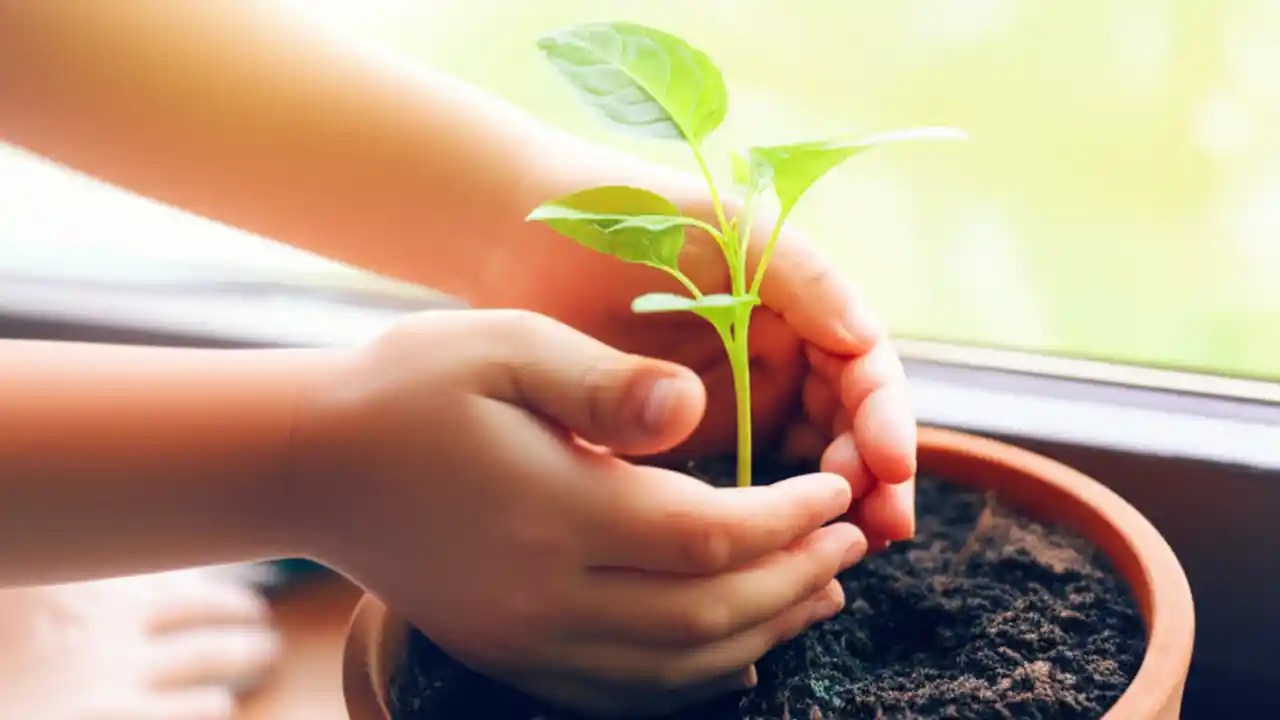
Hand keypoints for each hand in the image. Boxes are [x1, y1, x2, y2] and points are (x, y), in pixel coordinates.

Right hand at [292, 310, 866, 714]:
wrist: (317, 463)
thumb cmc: (413, 389)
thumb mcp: (508, 348)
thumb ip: (609, 385)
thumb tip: (700, 408)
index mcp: (559, 511)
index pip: (711, 536)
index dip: (788, 521)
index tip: (833, 493)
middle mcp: (547, 594)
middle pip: (707, 613)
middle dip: (793, 580)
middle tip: (848, 546)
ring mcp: (525, 638)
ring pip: (674, 665)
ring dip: (760, 633)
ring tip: (818, 597)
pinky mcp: (508, 653)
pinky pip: (622, 690)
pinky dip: (692, 677)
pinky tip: (732, 653)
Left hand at [480, 141, 915, 548]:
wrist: (520, 236)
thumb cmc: (626, 213)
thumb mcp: (723, 230)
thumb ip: (798, 277)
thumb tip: (864, 340)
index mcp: (798, 298)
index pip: (864, 365)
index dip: (886, 416)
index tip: (886, 465)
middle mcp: (780, 346)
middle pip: (851, 420)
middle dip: (875, 473)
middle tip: (879, 526)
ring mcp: (739, 390)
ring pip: (811, 454)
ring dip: (838, 498)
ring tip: (850, 544)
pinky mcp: (692, 428)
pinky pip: (749, 475)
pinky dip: (775, 510)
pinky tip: (783, 544)